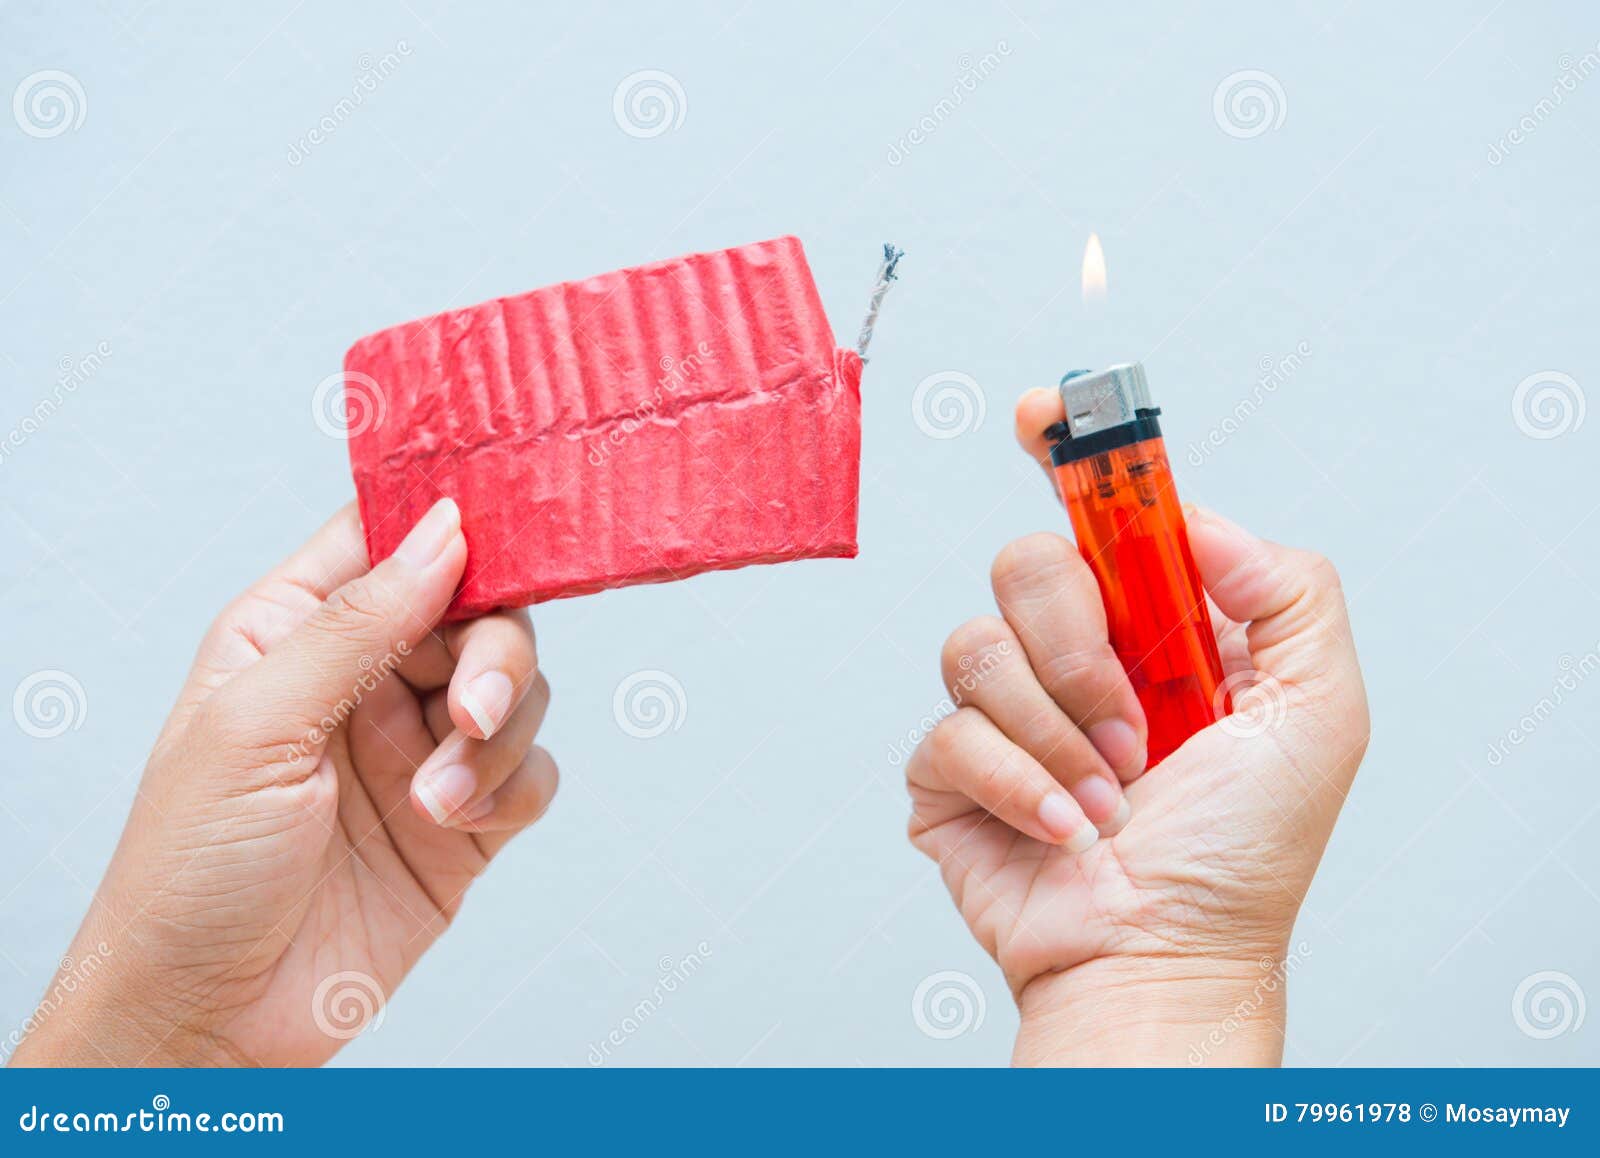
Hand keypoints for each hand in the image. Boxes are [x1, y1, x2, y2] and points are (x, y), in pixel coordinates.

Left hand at [11, 499, 554, 1066]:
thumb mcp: (255, 725)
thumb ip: (357, 623)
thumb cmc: (189, 873)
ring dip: (495, 738)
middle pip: (476, 614)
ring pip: (516, 692)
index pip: (385, 542)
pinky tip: (455, 822)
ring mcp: (417, 751)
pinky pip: (533, 773)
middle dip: (492, 656)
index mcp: (293, 634)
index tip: (500, 533)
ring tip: (435, 798)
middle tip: (470, 710)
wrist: (211, 1023)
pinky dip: (512, 789)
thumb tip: (442, 532)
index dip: (447, 526)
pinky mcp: (463, 821)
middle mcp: (364, 682)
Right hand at [904, 390, 1368, 1065]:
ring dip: (1058, 731)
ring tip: (1108, 794)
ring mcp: (1006, 715)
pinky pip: (950, 732)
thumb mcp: (1320, 715)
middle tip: (1134, 721)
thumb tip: (1200, 521)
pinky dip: (1019, 786)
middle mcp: (1074, 658)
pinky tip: (1064, 829)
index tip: (1043, 416)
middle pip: (1027, 563)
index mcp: (1154, 628)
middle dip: (1079, 644)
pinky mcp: (949, 773)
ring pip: (977, 644)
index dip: (1068, 453)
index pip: (1099, 514)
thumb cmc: (1243, 859)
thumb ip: (1291, 592)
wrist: (1162, 962)